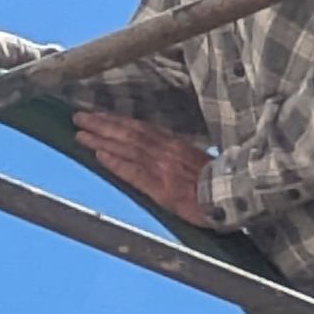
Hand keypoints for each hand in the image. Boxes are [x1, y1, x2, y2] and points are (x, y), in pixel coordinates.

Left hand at [74, 111, 220, 226]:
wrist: (234, 197)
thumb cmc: (220, 183)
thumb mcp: (200, 163)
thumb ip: (180, 156)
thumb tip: (167, 152)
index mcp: (175, 145)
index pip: (140, 129)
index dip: (117, 122)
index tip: (99, 116)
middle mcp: (166, 151)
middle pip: (128, 133)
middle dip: (102, 124)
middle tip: (79, 117)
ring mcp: (162, 168)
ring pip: (126, 148)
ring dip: (101, 140)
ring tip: (80, 133)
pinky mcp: (161, 187)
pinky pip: (134, 172)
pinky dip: (115, 163)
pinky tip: (98, 157)